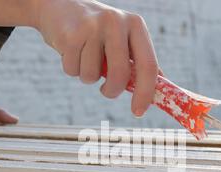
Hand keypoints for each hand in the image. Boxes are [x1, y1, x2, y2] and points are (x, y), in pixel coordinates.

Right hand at [33, 0, 158, 116]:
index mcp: (135, 25)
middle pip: (120, 75)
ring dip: (86, 76)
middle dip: (112, 91)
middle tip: (106, 90)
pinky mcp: (71, 35)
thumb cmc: (96, 31)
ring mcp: (92, 27)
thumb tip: (162, 90)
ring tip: (84, 57)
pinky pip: (73, 70)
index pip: (148, 65)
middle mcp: (116, 22)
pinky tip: (71, 51)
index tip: (138, 112)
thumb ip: (139, 62)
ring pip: (92, 76)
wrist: (58, 6)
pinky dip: (71, 69)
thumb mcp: (122, 38)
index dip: (145, 93)